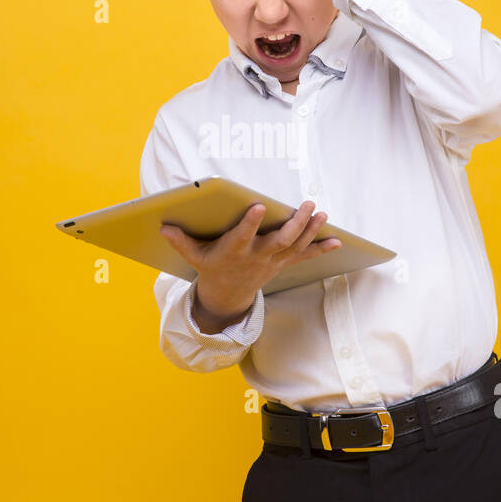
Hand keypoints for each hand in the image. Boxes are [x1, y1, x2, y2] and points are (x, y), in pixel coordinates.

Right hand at [159, 201, 342, 329]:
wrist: (228, 297)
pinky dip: (321, 248)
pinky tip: (338, 240)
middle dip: (295, 223)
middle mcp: (256, 257)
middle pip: (279, 241)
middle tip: (306, 205)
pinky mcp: (283, 263)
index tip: (259, 205)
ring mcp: (272, 261)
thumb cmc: (212, 268)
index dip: (250, 223)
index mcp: (234, 252)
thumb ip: (181, 241)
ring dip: (311, 230)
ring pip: (295, 246)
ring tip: (322, 213)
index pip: (242, 236)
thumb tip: (162, 227)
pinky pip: (305, 255)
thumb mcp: (194, 256)